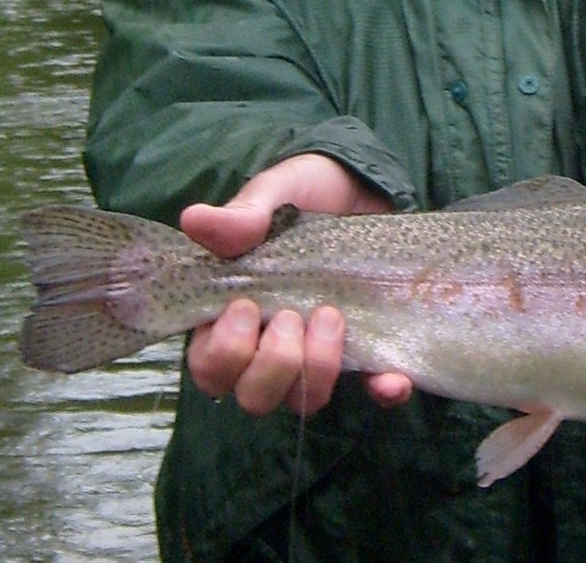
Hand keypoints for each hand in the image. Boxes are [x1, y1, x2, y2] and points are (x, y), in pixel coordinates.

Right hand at [181, 153, 414, 415]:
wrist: (365, 185)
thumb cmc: (307, 192)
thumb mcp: (276, 193)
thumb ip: (243, 213)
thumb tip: (195, 219)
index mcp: (233, 315)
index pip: (209, 366)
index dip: (222, 352)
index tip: (245, 308)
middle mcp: (270, 347)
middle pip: (254, 395)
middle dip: (272, 365)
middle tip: (291, 315)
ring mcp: (318, 354)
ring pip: (304, 400)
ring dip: (317, 371)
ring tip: (331, 315)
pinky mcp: (367, 352)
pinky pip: (372, 389)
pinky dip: (381, 390)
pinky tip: (391, 379)